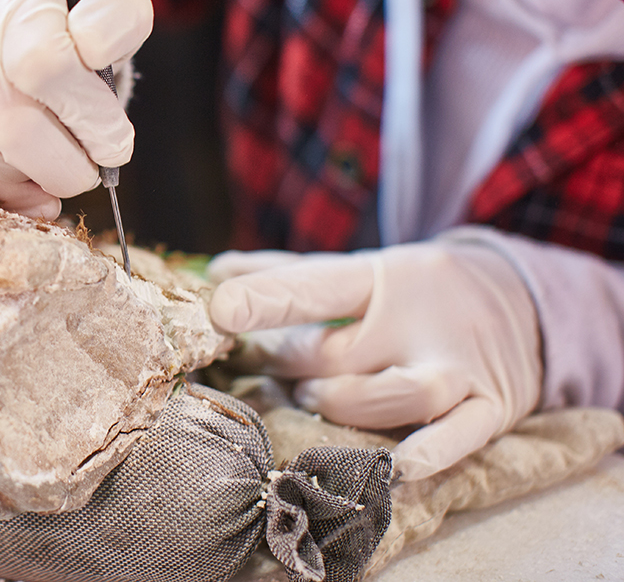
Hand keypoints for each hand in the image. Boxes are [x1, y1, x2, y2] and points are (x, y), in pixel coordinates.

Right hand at [0, 0, 152, 219]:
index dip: (87, 118)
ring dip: (16, 177)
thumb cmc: (38, 6)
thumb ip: (115, 22)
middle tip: (82, 172)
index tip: (114, 145)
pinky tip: (5, 176)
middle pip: (5, 118)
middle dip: (58, 163)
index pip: (45, 63)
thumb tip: (93, 55)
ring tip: (43, 168)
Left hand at [207, 239, 542, 480]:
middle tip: (260, 364)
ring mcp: (459, 366)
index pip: (320, 284)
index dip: (268, 298)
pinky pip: (462, 435)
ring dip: (344, 405)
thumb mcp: (360, 272)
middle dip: (290, 363)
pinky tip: (394, 468)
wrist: (526, 298)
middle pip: (342, 351)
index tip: (219, 308)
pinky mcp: (491, 407)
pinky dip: (430, 453)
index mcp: (385, 277)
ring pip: (397, 394)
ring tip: (314, 398)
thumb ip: (288, 276)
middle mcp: (423, 320)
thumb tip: (215, 272)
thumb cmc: (415, 292)